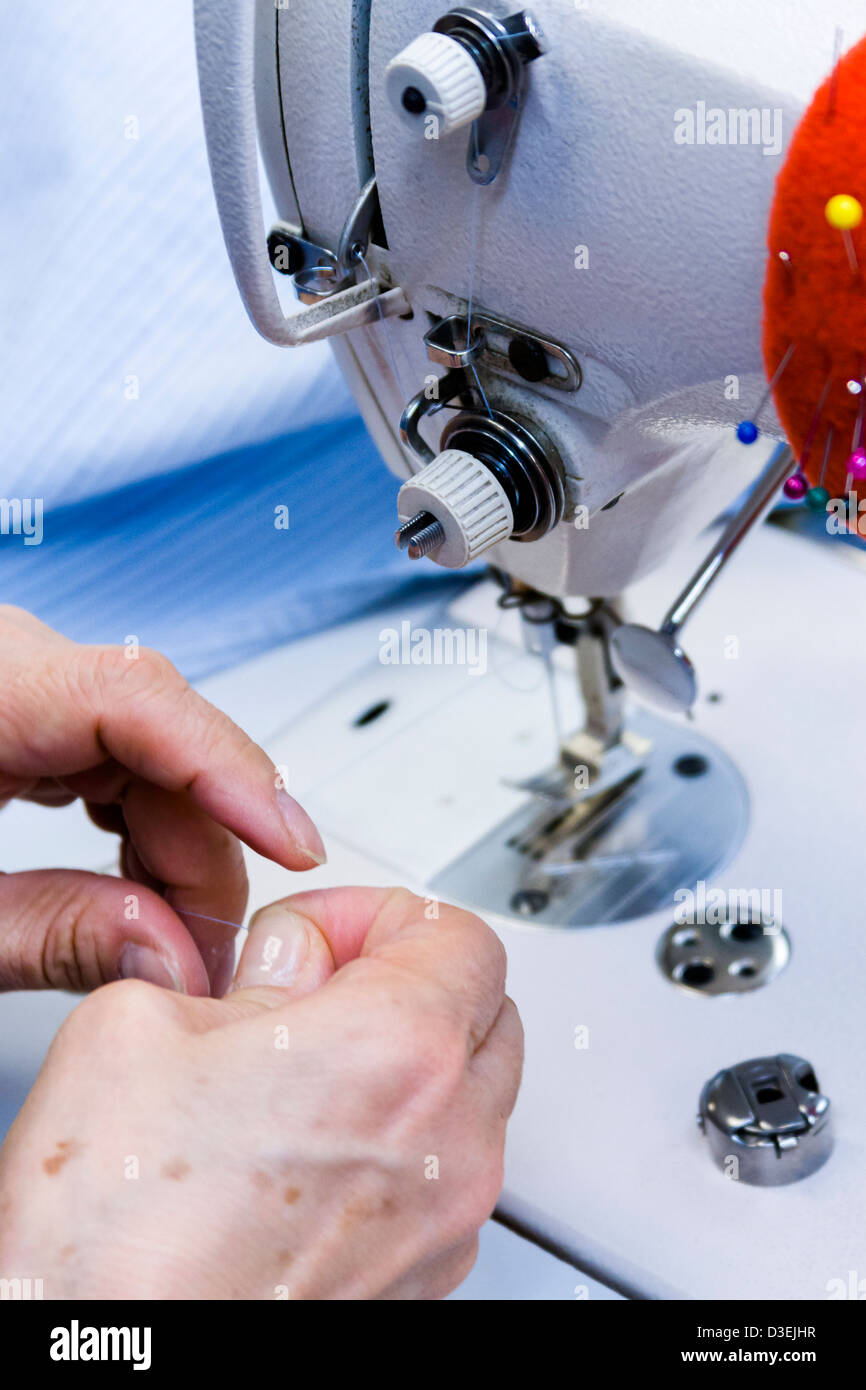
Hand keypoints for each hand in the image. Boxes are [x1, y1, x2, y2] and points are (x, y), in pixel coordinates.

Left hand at [0, 606, 324, 997]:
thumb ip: (45, 931)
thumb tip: (166, 951)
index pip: (137, 698)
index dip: (233, 771)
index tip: (290, 841)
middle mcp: (3, 664)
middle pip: (156, 737)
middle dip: (200, 848)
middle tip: (206, 952)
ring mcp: (14, 683)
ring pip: (144, 749)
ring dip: (173, 843)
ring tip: (168, 934)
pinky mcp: (18, 710)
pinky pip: (108, 755)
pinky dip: (134, 823)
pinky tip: (131, 882)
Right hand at [0, 887, 522, 1299]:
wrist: (108, 1367)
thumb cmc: (112, 1240)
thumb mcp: (142, 1027)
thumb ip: (248, 970)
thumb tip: (289, 963)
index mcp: (394, 1052)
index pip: (461, 934)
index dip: (380, 916)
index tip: (319, 938)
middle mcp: (445, 1143)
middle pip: (480, 1009)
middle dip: (401, 982)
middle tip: (306, 995)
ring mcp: (442, 1223)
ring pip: (469, 1097)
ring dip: (403, 1067)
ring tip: (294, 1078)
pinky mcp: (420, 1281)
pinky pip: (440, 1177)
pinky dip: (395, 1145)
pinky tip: (299, 1151)